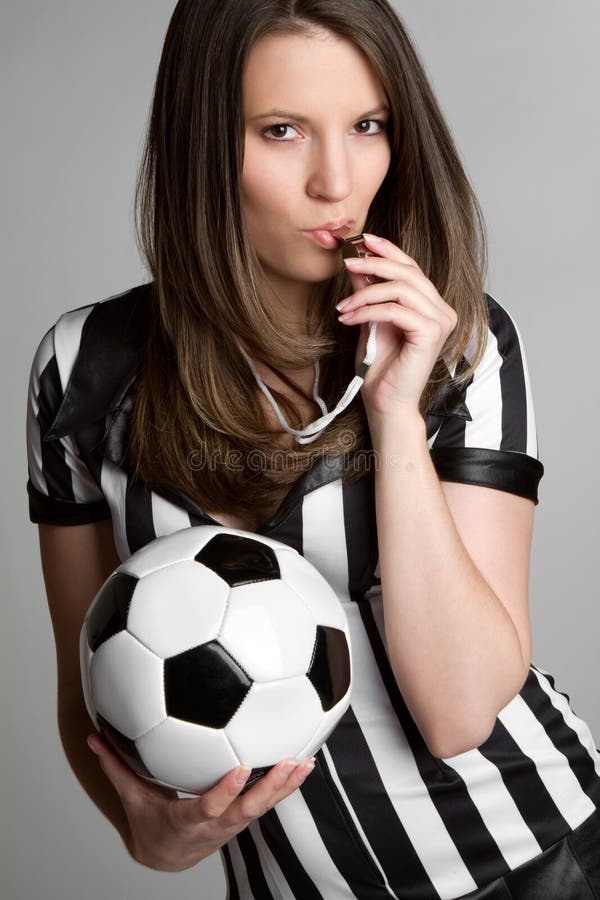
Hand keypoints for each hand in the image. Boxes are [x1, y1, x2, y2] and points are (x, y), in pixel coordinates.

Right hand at [87, 733, 314, 871]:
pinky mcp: (244, 815)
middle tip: (290, 762)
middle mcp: (217, 823)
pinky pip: (269, 802)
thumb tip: (94, 737)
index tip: (239, 768)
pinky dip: (287, 786)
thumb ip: (117, 767)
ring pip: (264, 806)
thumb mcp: (132, 798)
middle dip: (270, 787)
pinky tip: (304, 764)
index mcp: (189, 820)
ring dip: (286, 785)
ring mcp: (233, 822)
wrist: (167, 858)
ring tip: (306, 762)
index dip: (225, 790)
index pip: (210, 806)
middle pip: (248, 807)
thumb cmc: (150, 823)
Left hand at [338, 233, 456, 421]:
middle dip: (374, 263)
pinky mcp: (431, 334)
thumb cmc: (380, 367)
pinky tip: (348, 318)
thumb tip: (356, 263)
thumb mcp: (369, 320)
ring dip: (365, 293)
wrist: (385, 402)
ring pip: (401, 288)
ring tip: (343, 305)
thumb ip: (367, 292)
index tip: (362, 240)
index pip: (412, 268)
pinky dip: (367, 311)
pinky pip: (395, 310)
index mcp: (432, 305)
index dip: (388, 250)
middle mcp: (442, 310)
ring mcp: (440, 322)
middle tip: (346, 262)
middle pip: (408, 272)